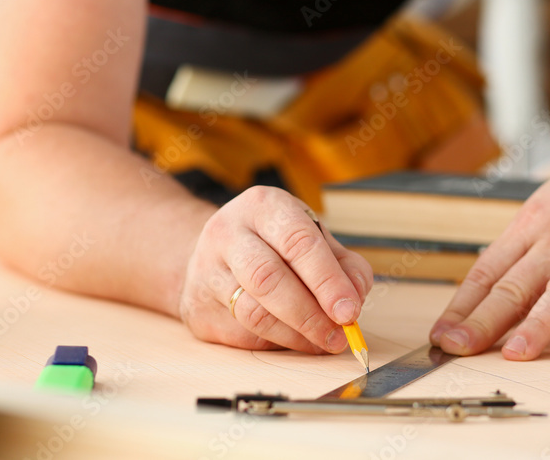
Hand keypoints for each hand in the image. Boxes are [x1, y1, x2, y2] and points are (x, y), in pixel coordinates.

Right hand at [178, 186, 372, 352]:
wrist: (215, 254)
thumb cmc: (276, 245)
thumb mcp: (314, 238)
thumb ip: (344, 266)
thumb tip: (353, 300)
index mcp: (263, 206)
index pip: (298, 242)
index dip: (327, 281)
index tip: (349, 311)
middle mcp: (227, 232)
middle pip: (268, 278)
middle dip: (310, 314)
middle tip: (339, 336)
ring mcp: (205, 270)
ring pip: (253, 313)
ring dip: (296, 335)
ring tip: (321, 342)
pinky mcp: (197, 307)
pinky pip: (241, 335)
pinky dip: (275, 343)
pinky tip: (291, 338)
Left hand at [430, 133, 549, 359]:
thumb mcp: (546, 210)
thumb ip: (521, 253)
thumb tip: (484, 298)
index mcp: (530, 225)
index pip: (487, 271)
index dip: (462, 306)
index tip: (441, 335)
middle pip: (516, 284)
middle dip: (484, 320)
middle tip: (458, 348)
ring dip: (538, 325)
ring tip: (516, 355)